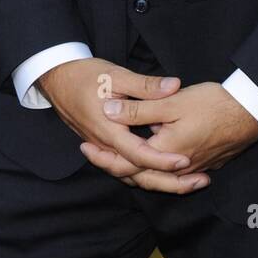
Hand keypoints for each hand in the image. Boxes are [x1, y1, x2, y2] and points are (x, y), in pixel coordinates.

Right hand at [37, 57, 207, 192]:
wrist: (57, 79)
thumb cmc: (85, 76)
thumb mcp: (116, 76)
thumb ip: (146, 85)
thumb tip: (174, 86)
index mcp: (109, 131)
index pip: (139, 154)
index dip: (162, 160)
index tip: (186, 161)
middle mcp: (106, 146)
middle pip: (137, 174)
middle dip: (169, 182)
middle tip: (200, 181)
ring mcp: (104, 149)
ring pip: (132, 174)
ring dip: (161, 180)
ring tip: (190, 181)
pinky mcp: (105, 147)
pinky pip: (127, 167)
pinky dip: (147, 172)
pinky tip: (166, 170)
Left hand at [81, 81, 257, 186]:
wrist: (252, 112)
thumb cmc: (214, 104)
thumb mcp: (173, 102)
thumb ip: (139, 108)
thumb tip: (109, 110)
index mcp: (165, 152)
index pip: (125, 162)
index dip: (103, 155)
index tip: (85, 145)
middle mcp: (177, 167)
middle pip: (139, 176)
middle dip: (114, 167)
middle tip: (94, 155)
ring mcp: (193, 168)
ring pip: (156, 177)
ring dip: (135, 170)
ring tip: (117, 160)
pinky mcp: (204, 163)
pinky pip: (172, 174)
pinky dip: (155, 170)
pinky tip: (152, 159)